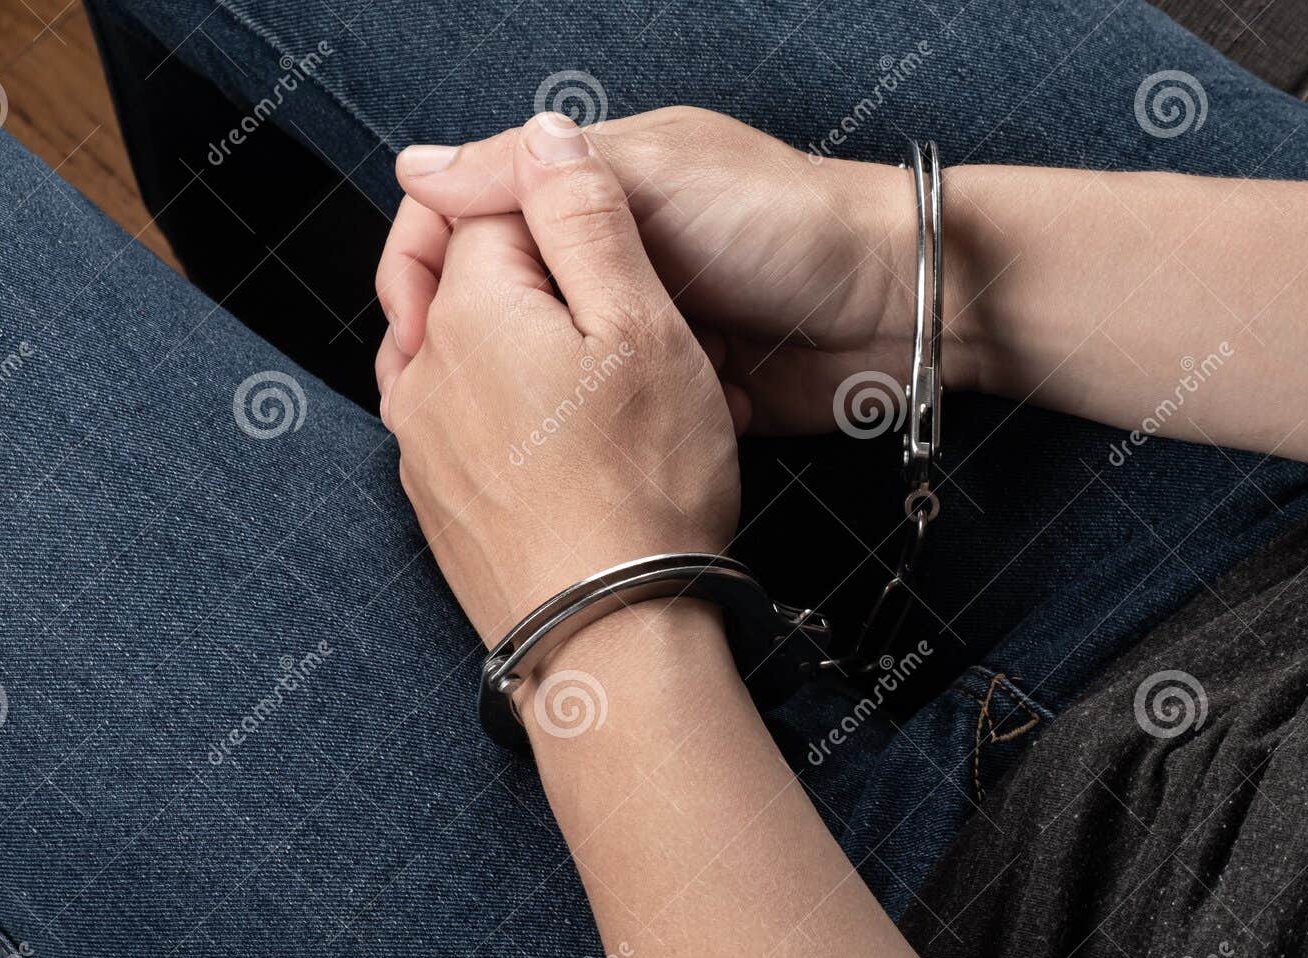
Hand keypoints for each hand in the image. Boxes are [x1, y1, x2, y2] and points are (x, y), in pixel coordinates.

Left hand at [378, 113, 740, 646]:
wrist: (608, 636)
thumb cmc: (642, 486)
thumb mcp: (643, 325)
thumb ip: (585, 216)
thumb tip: (543, 137)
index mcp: (464, 312)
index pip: (489, 209)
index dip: (560, 212)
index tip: (618, 253)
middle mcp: (419, 373)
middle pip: (450, 273)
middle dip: (519, 266)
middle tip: (596, 290)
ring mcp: (418, 445)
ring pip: (448, 347)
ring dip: (507, 334)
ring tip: (581, 358)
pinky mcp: (436, 500)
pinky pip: (452, 418)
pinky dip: (495, 401)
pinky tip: (553, 428)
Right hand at [383, 106, 982, 434]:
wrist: (896, 309)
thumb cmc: (786, 225)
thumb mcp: (654, 178)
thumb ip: (538, 179)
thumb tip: (417, 169)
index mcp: (596, 183)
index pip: (476, 211)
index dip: (430, 263)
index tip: (411, 327)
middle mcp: (613, 250)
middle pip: (508, 292)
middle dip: (481, 340)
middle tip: (455, 394)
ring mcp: (645, 318)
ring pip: (556, 357)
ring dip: (545, 388)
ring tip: (524, 425)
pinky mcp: (678, 378)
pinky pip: (613, 402)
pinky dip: (607, 418)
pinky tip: (599, 438)